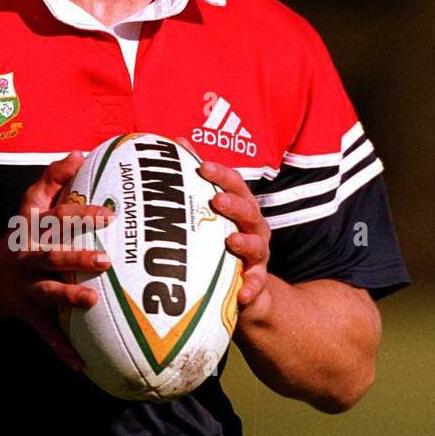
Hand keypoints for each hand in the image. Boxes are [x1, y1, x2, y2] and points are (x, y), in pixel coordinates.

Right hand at [0, 151, 113, 369]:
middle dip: (76, 257)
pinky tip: (81, 364)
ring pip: (47, 292)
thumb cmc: (19, 238)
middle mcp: (26, 257)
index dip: (81, 214)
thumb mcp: (30, 207)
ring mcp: (24, 287)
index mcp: (32, 230)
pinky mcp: (26, 313)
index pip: (56, 218)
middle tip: (106, 261)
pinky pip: (46, 334)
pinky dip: (62, 350)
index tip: (109, 214)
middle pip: (51, 255)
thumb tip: (81, 152)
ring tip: (93, 301)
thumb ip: (53, 179)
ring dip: (68, 296)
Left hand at [196, 158, 270, 308]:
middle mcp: (253, 229)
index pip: (234, 185)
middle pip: (249, 211)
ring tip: (231, 241)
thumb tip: (177, 141)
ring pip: (256, 246)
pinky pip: (256, 286)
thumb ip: (196, 180)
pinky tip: (242, 294)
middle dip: (234, 204)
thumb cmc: (221, 241)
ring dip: (245, 242)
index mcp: (240, 208)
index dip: (220, 174)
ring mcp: (257, 256)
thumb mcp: (211, 213)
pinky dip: (251, 289)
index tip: (201, 166)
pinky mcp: (256, 282)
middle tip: (216, 200)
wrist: (245, 286)